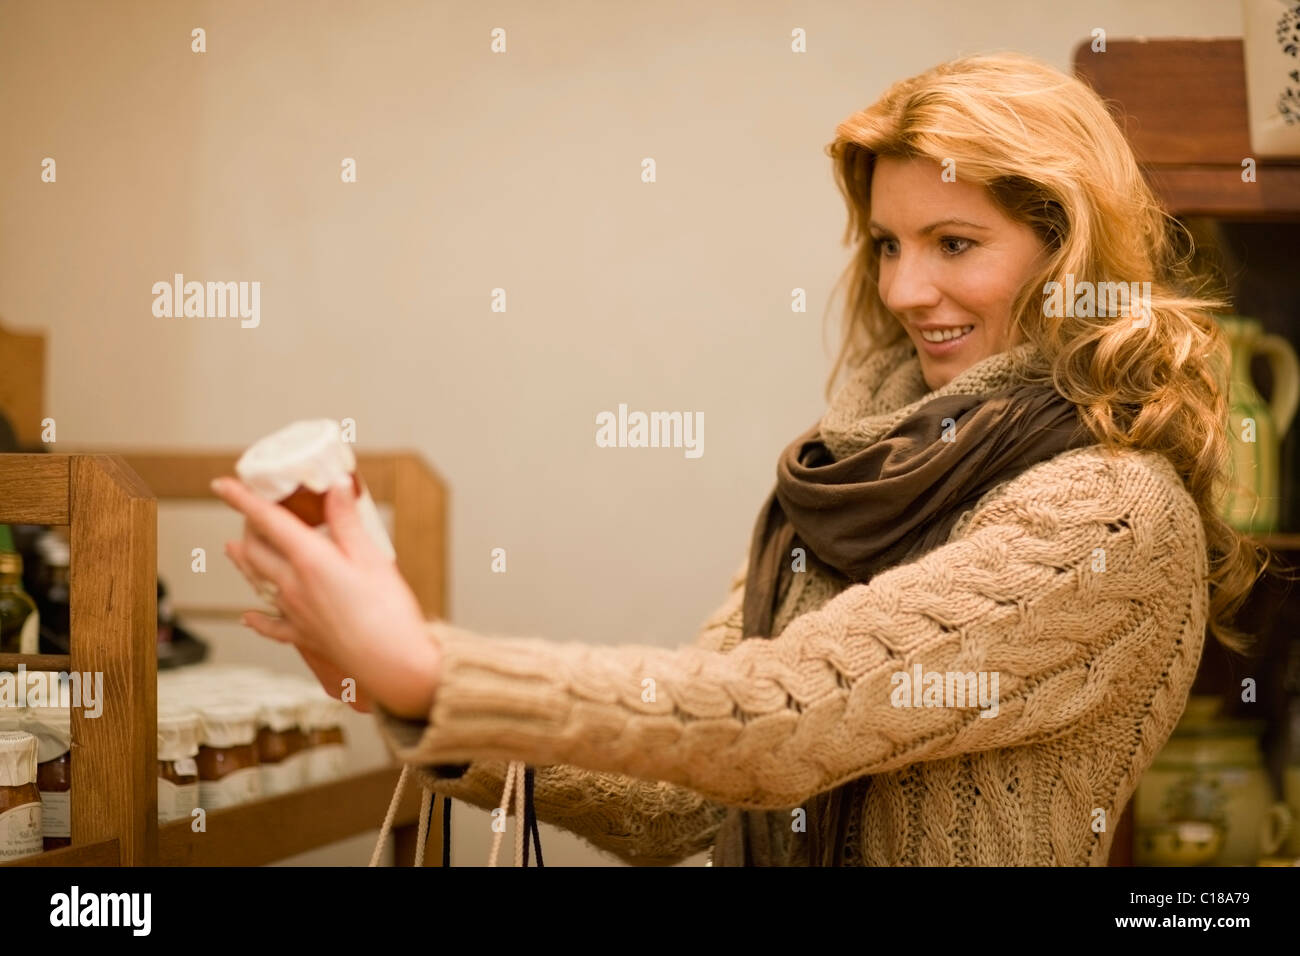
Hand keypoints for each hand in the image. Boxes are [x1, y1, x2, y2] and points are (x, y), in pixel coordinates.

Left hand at [211, 475, 439, 719]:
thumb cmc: (388, 611)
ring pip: (257, 583)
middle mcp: (293, 585)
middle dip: (247, 528)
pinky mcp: (304, 636)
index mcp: (310, 560)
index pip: (267, 521)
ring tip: (232, 549)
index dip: (242, 499)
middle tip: (249, 512)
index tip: (223, 484)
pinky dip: (257, 618)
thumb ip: (347, 521)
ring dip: (244, 563)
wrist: (393, 664)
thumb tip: (335, 485)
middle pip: (256, 551)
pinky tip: (248, 617)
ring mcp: (295, 613)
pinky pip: (272, 626)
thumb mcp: (373, 556)